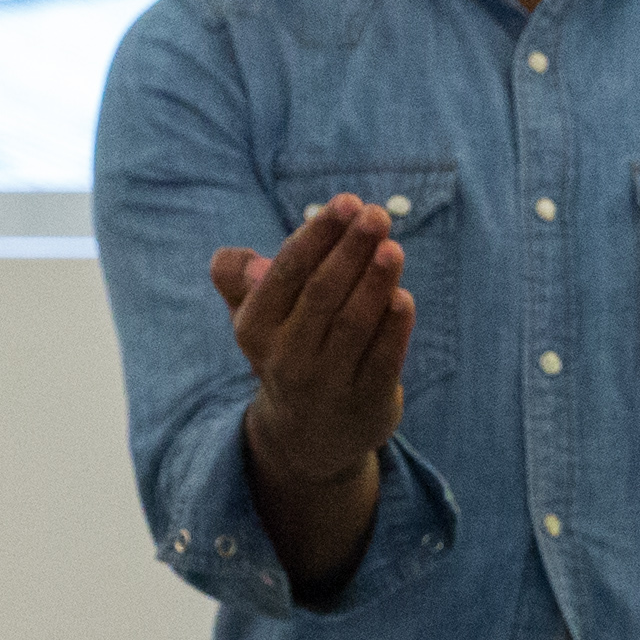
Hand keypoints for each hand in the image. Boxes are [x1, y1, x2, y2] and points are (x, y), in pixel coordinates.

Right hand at [213, 196, 412, 495]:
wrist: (309, 436)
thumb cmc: (289, 351)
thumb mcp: (258, 321)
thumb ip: (242, 283)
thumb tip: (236, 262)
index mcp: (256, 328)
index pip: (287, 273)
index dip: (318, 236)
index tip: (346, 202)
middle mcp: (287, 358)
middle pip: (322, 294)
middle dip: (350, 250)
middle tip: (376, 215)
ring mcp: (328, 383)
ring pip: (353, 325)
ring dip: (374, 283)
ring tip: (393, 248)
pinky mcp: (367, 403)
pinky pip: (383, 359)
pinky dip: (394, 327)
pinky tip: (403, 297)